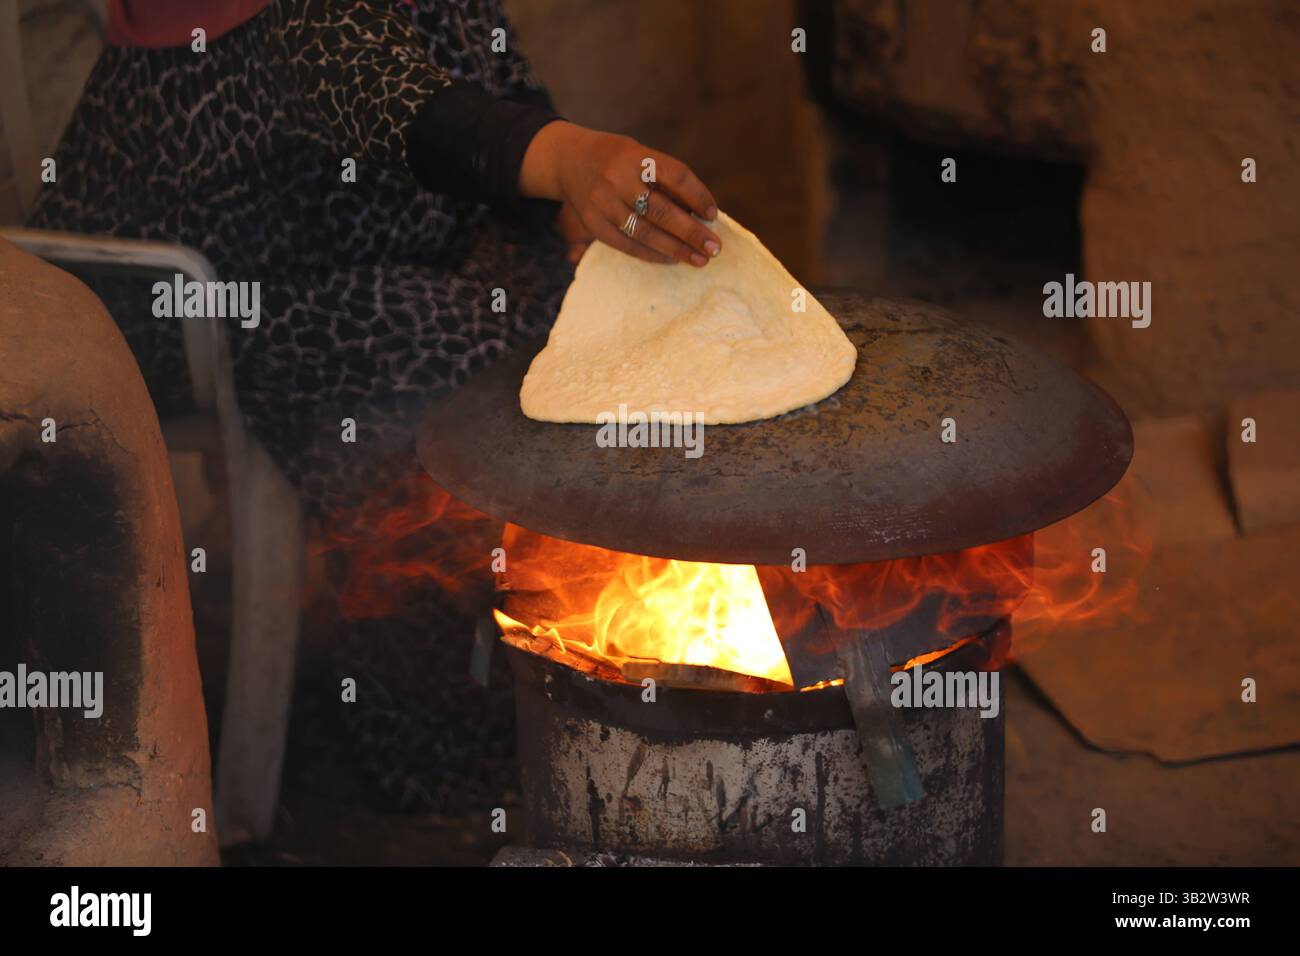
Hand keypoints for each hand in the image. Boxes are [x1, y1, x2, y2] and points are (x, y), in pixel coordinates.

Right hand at [520, 121, 720, 265]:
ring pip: (646, 233)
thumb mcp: (639, 156)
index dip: (697, 196)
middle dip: (692, 232)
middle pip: (662, 211)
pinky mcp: (593, 224)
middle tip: (714, 248)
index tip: (712, 215)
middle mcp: (618, 178)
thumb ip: (665, 181)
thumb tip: (699, 216)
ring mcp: (603, 203)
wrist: (568, 160)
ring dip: (676, 249)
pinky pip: (627, 245)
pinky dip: (652, 254)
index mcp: (635, 156)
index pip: (675, 176)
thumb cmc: (617, 160)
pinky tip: (671, 259)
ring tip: (699, 259)